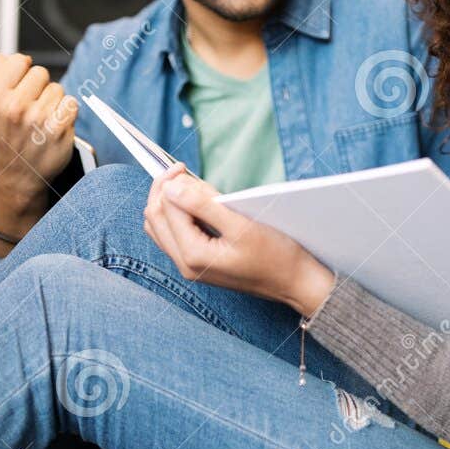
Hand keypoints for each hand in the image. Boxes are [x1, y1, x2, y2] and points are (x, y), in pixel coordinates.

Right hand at [0, 53, 77, 247]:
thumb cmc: (3, 134)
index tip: (20, 86)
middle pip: (40, 72)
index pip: (18, 60)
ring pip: (57, 88)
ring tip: (41, 120)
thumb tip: (11, 57)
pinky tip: (55, 126)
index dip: (22, 71)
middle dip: (38, 87)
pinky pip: (71, 103)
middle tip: (30, 108)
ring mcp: (37, 119)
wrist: (18, 174)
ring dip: (53, 102)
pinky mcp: (58, 129)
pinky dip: (66, 113)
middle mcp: (13, 107)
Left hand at [142, 165, 334, 315]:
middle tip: (182, 171)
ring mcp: (189, 267)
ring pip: (160, 227)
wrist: (295, 282)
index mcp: (193, 255)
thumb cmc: (276, 255)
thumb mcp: (242, 224)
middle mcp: (185, 264)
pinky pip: (173, 236)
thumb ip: (203, 205)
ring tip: (190, 187)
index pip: (165, 208)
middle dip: (163, 190)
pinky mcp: (198, 264)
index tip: (184, 166)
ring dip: (168, 203)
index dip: (170, 182)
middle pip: (154, 218)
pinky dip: (178, 216)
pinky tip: (195, 206)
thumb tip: (171, 187)